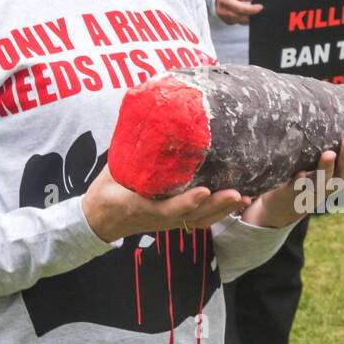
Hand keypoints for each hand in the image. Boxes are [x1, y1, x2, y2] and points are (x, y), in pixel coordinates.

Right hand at [82, 164, 249, 243]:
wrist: (99, 219)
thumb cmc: (105, 192)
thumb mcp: (112, 171)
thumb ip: (130, 153)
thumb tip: (143, 120)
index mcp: (140, 207)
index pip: (167, 209)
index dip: (186, 202)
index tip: (204, 191)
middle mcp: (159, 219)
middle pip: (193, 217)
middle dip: (216, 206)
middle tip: (237, 194)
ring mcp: (168, 222)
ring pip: (200, 220)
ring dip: (223, 210)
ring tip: (245, 198)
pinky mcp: (173, 222)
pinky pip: (198, 219)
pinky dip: (218, 212)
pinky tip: (235, 203)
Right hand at [214, 0, 262, 25]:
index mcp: (225, 1)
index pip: (240, 8)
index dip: (251, 9)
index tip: (260, 7)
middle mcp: (224, 12)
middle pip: (241, 17)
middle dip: (252, 15)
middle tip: (261, 11)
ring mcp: (225, 18)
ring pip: (241, 22)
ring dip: (249, 18)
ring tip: (256, 12)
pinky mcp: (228, 22)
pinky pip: (239, 23)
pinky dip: (245, 20)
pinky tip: (249, 15)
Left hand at [243, 127, 343, 227]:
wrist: (289, 198)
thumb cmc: (315, 165)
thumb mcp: (330, 150)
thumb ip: (337, 132)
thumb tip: (342, 95)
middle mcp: (338, 182)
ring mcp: (318, 189)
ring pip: (327, 181)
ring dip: (327, 168)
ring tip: (328, 153)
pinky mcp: (297, 193)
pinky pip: (299, 189)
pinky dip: (300, 182)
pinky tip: (299, 174)